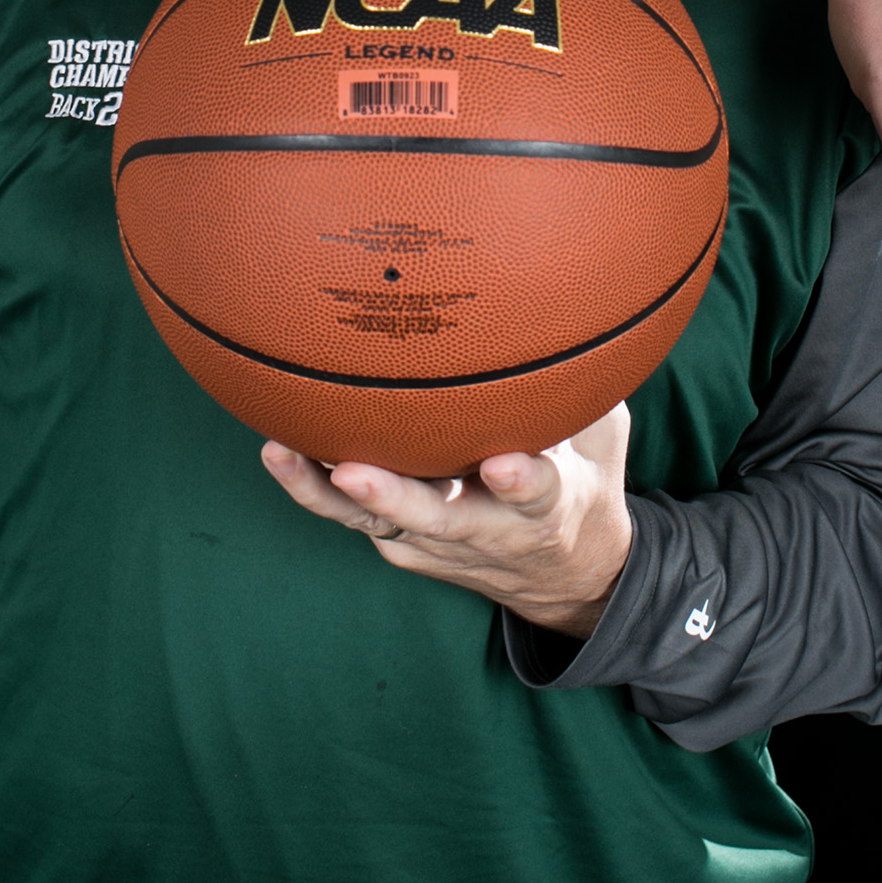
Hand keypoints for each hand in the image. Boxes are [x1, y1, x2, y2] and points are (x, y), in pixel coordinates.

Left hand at [259, 401, 631, 635]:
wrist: (568, 578)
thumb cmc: (582, 480)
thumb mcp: (602, 438)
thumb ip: (580, 389)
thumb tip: (568, 303)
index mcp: (548, 505)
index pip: (537, 494)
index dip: (520, 481)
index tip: (503, 466)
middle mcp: (489, 531)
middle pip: (437, 519)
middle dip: (395, 498)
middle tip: (354, 474)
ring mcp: (440, 545)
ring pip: (378, 522)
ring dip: (325, 492)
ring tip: (280, 453)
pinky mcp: (406, 549)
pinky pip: (356, 520)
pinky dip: (316, 488)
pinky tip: (279, 449)